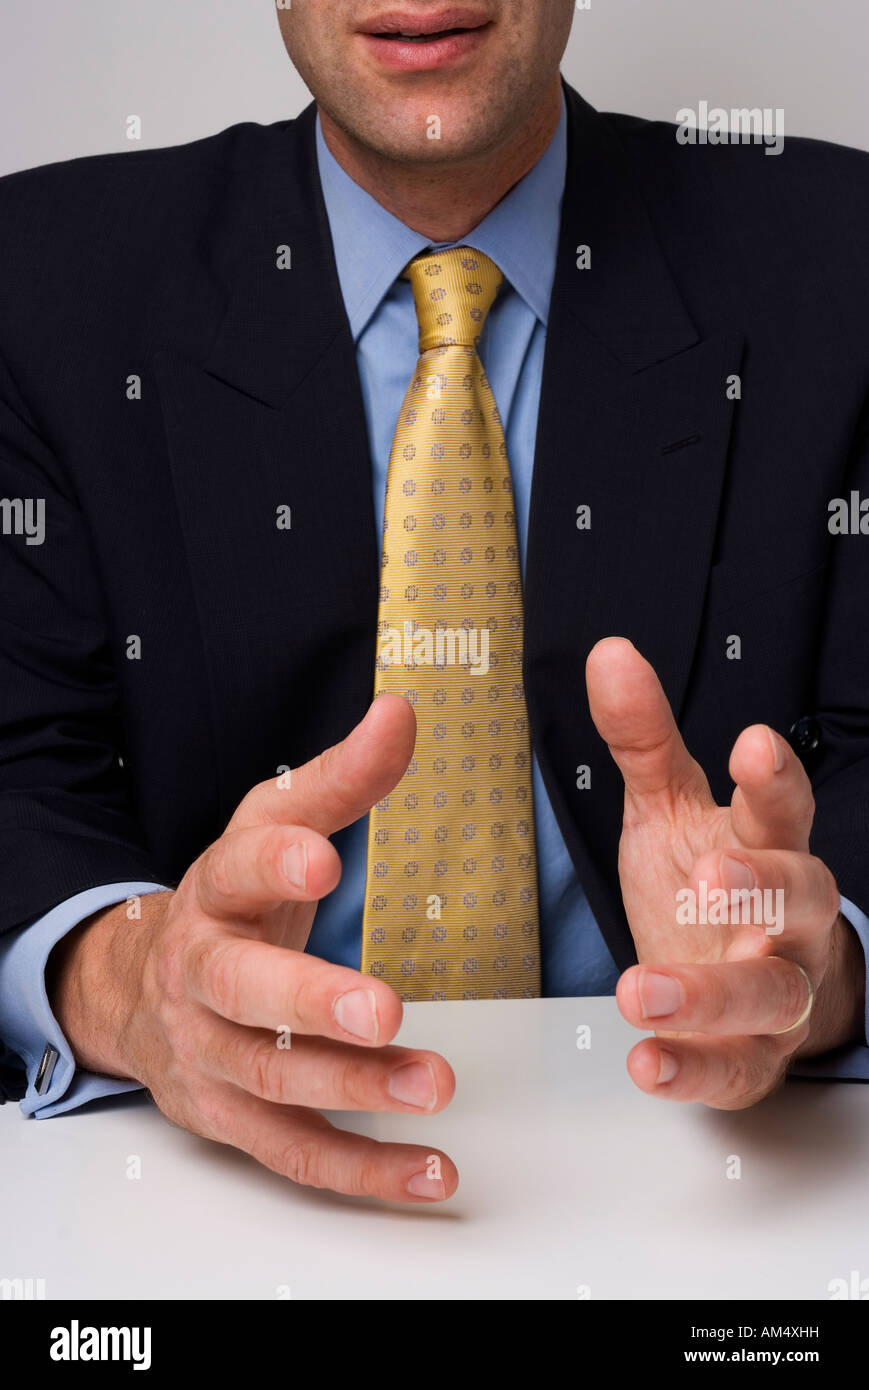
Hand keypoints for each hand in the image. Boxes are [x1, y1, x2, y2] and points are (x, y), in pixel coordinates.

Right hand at [49, 695, 457, 1201]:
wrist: (143, 987)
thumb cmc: (229, 902)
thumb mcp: (269, 828)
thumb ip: (341, 779)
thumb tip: (403, 712)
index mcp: (214, 893)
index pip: (235, 870)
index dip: (274, 862)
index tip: (321, 858)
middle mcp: (201, 977)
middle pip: (243, 992)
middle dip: (311, 1002)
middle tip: (383, 1007)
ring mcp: (210, 1055)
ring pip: (273, 1081)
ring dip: (356, 1088)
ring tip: (435, 1084)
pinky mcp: (231, 1119)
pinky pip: (295, 1154)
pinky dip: (364, 1169)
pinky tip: (431, 1169)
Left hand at [586, 638, 864, 1108]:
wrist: (743, 981)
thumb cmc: (706, 884)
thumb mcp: (667, 808)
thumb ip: (642, 740)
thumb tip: (609, 653)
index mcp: (765, 846)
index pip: (782, 808)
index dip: (773, 779)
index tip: (755, 745)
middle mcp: (785, 922)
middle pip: (799, 898)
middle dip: (759, 887)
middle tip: (712, 880)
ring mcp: (777, 993)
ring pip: (770, 994)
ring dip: (708, 994)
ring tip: (641, 990)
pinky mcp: (751, 1058)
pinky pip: (733, 1070)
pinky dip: (691, 1069)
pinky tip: (647, 1062)